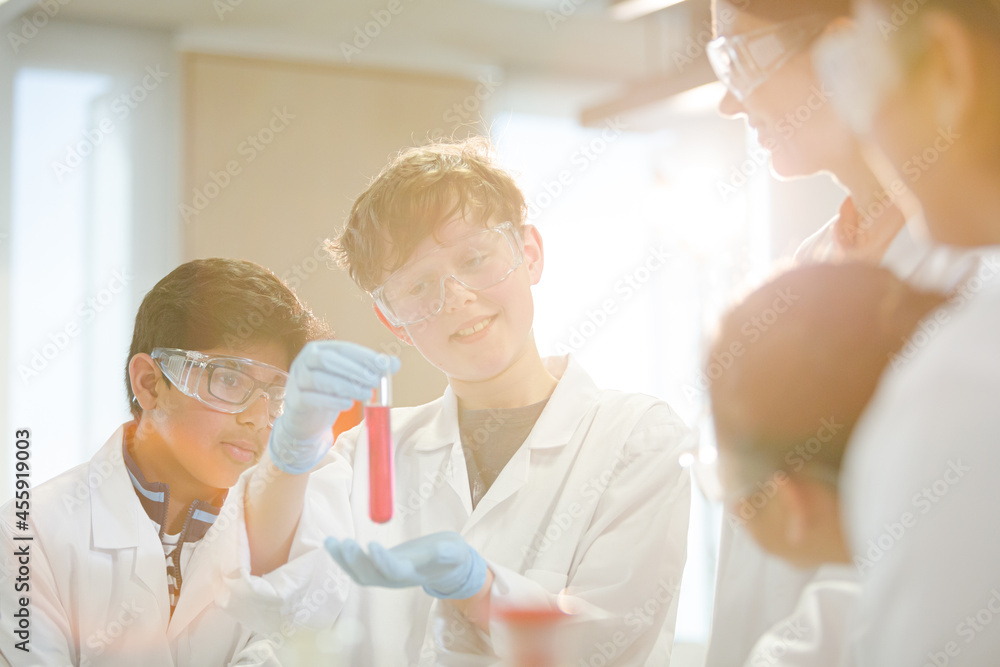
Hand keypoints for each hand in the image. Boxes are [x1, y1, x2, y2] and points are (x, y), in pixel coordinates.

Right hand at [268, 341, 399, 473]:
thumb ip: (370, 369)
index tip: (383, 364)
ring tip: (366, 394)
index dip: (363, 355)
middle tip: (374, 381)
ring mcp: (297, 381)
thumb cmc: (329, 393)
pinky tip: (348, 405)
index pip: (343, 348)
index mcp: (318, 350)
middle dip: (354, 369)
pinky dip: (332, 401)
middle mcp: (304, 362)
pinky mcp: (295, 401)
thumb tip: (395, 363)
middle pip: (327, 360)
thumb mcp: (349, 379)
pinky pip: (312, 398)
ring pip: (319, 379)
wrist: (307, 420)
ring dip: (346, 386)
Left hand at [324, 532, 487, 599]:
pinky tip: (332, 542)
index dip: (382, 560)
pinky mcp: (378, 567)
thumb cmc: (453, 556)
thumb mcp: (456, 552)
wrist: (447, 565)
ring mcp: (384, 575)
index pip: (393, 571)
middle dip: (355, 561)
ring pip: (359, 573)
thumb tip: (447, 550)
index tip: (371, 544)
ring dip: (343, 559)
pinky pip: (357, 566)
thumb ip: (451, 553)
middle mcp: (394, 579)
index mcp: (413, 574)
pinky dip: (343, 555)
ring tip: (330, 541)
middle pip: (370, 576)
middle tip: (344, 542)